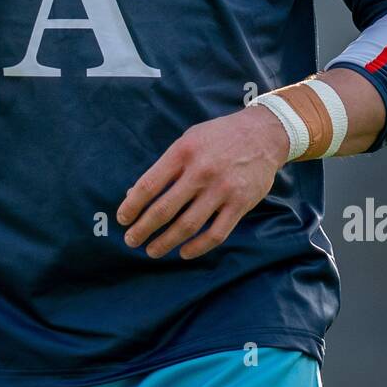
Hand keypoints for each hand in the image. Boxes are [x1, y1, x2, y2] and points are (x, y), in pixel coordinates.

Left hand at [115, 106, 289, 260]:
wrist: (264, 133)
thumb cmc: (219, 137)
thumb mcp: (188, 141)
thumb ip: (165, 166)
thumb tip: (135, 193)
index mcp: (183, 153)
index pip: (149, 185)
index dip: (132, 206)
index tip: (123, 219)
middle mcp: (201, 172)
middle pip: (164, 210)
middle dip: (143, 229)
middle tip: (131, 241)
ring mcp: (222, 190)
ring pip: (187, 226)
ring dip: (165, 243)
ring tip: (152, 251)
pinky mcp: (240, 204)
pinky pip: (216, 234)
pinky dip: (197, 248)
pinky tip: (184, 252)